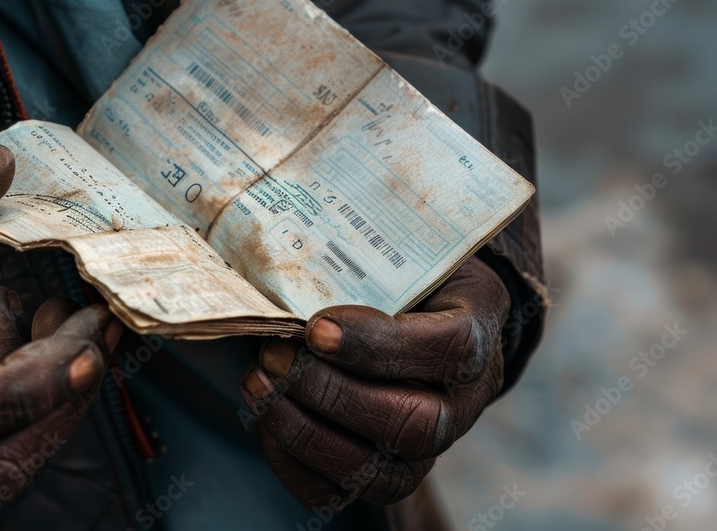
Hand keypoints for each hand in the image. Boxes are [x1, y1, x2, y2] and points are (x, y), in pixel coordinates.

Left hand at [240, 256, 509, 508]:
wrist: (420, 312)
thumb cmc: (403, 273)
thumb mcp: (404, 245)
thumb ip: (368, 246)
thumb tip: (297, 242)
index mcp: (476, 331)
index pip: (447, 350)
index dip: (378, 345)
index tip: (316, 326)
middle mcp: (463, 401)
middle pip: (416, 424)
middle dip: (332, 393)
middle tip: (275, 354)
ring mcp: (428, 448)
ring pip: (379, 472)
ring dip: (304, 430)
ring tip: (258, 382)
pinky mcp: (385, 472)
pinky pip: (340, 493)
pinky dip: (291, 462)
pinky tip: (262, 416)